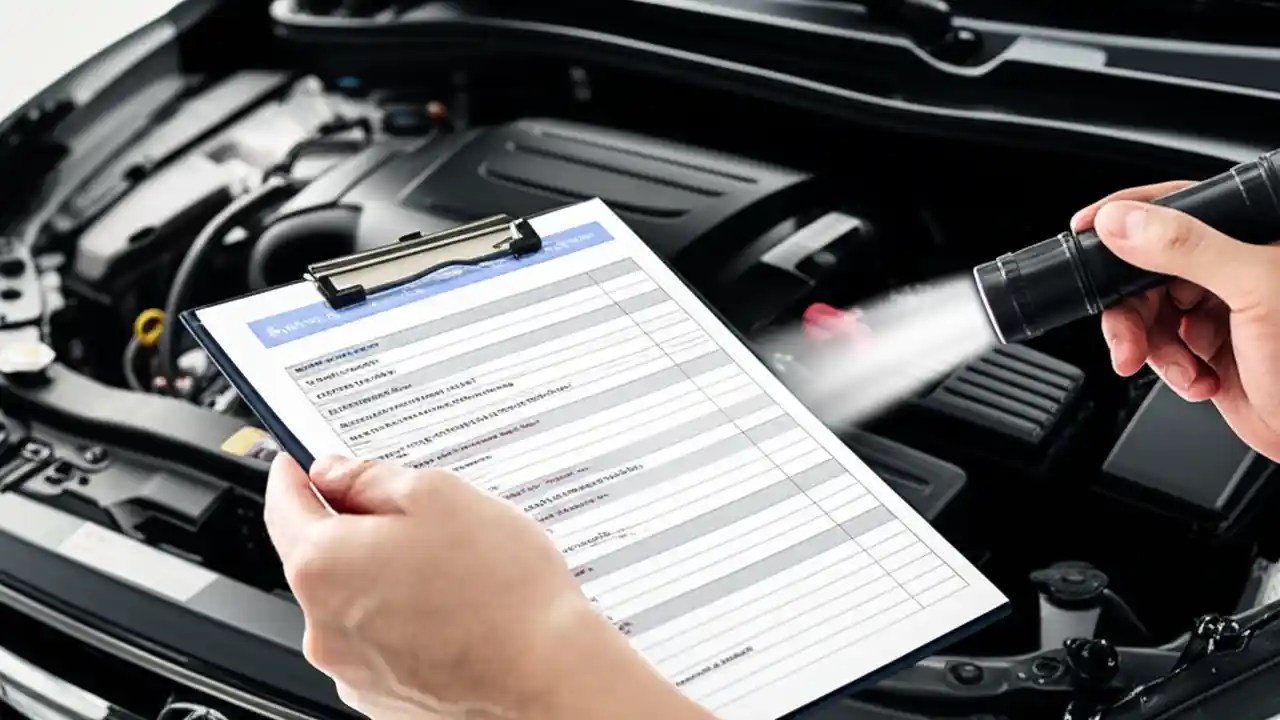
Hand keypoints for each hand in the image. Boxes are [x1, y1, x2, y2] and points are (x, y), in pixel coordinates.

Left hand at [263, 453, 715, 719]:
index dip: (293, 475)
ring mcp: (351, 669)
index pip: (282, 505)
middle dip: (357, 529)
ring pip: (352, 601)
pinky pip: (377, 642)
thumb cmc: (502, 590)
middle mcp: (322, 626)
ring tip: (451, 572)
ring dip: (383, 578)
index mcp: (323, 566)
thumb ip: (371, 478)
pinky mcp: (381, 696)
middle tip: (418, 516)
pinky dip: (402, 621)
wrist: (547, 675)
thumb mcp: (439, 495)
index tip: (300, 463)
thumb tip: (335, 474)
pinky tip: (451, 611)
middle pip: (320, 556)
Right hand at [1072, 182, 1279, 460]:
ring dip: (1153, 347)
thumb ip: (1188, 248)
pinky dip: (1172, 369)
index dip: (1129, 215)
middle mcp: (1236, 265)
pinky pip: (1161, 347)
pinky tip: (1201, 380)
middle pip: (1147, 267)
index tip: (1087, 229)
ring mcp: (1221, 307)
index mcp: (1255, 235)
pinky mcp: (1210, 347)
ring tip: (1182, 369)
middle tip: (1130, 339)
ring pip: (1148, 311)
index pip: (1180, 204)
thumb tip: (1122, 221)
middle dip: (1133, 310)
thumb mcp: (1254, 290)